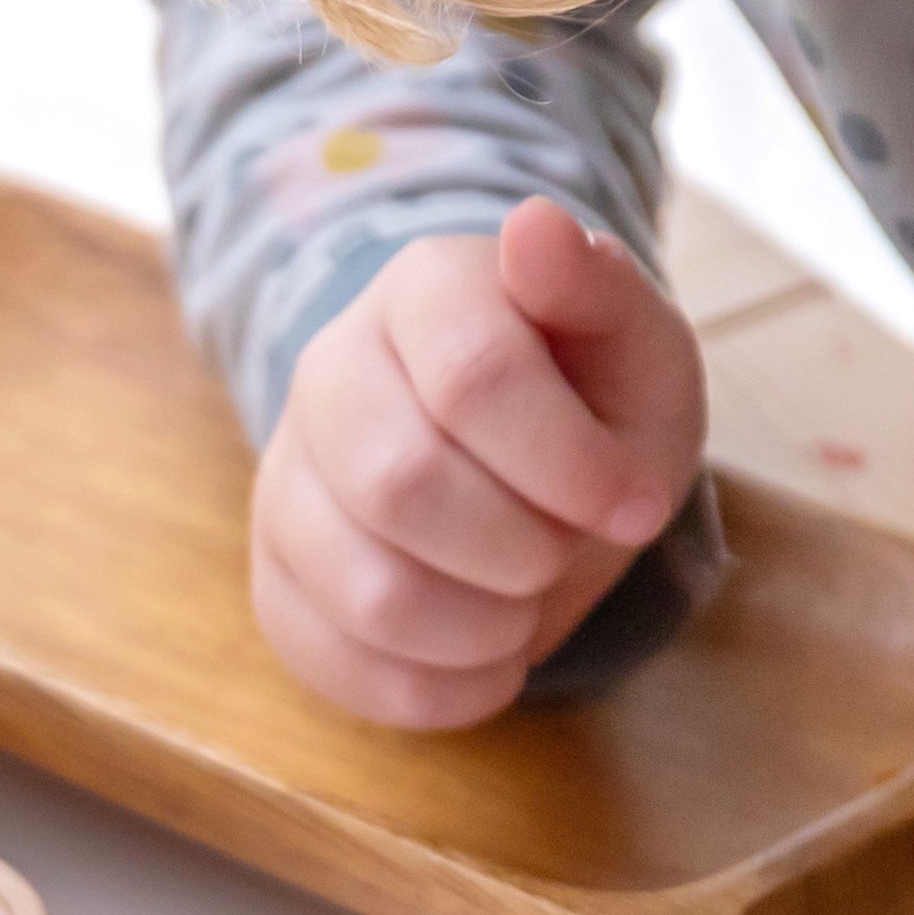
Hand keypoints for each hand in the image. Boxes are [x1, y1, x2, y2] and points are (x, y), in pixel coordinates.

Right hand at [249, 194, 707, 728]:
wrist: (526, 475)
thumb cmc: (590, 405)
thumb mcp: (636, 349)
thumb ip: (601, 291)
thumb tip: (535, 226)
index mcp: (421, 290)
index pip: (472, 377)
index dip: (569, 465)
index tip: (637, 505)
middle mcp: (328, 372)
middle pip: (401, 487)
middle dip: (520, 549)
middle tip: (562, 549)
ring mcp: (287, 481)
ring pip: (367, 592)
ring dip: (485, 626)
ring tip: (524, 602)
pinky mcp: (276, 581)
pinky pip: (338, 664)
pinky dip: (441, 688)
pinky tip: (488, 655)